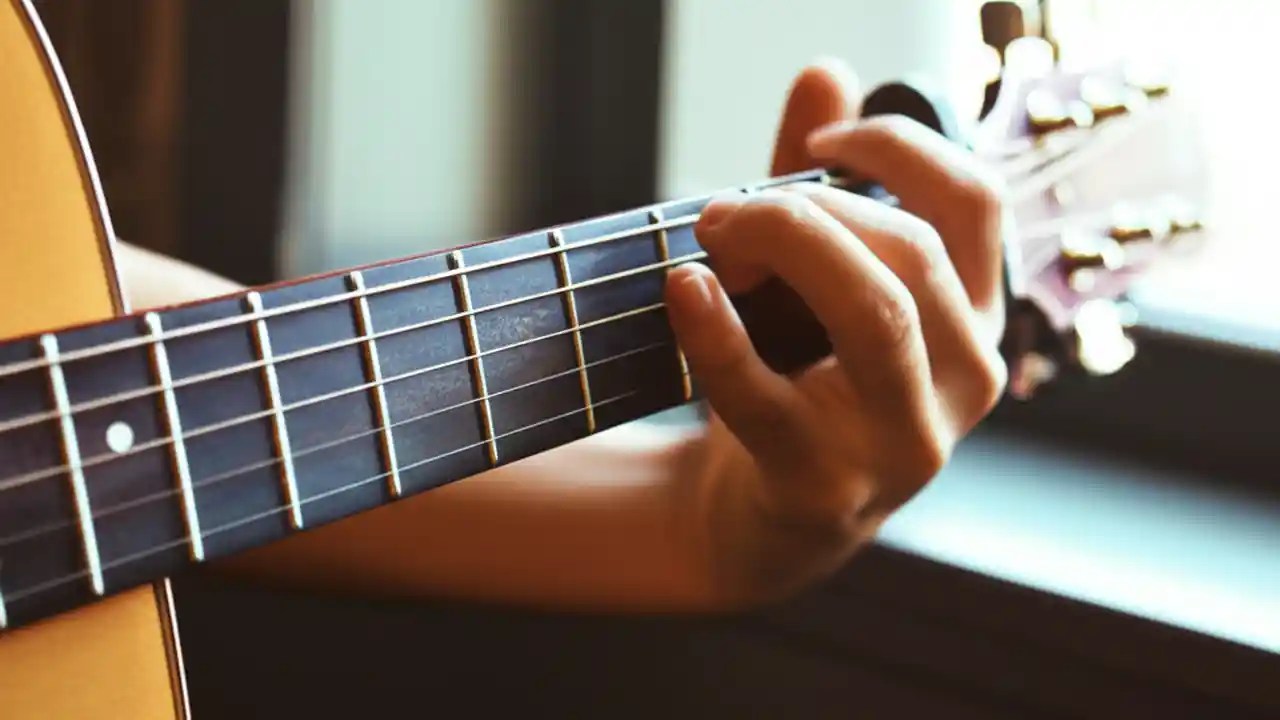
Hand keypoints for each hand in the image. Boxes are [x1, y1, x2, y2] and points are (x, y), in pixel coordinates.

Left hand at [663, 60, 1008, 604]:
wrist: (756, 520)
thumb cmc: (794, 384)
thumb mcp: (812, 285)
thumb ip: (817, 186)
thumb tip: (827, 73)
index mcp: (973, 318)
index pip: (974, 203)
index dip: (898, 148)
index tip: (817, 148)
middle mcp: (964, 379)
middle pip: (912, 251)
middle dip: (808, 209)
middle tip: (722, 210)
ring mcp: (905, 443)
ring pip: (874, 313)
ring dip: (782, 249)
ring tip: (709, 241)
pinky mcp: (827, 489)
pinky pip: (771, 399)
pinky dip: (716, 335)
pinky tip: (681, 288)